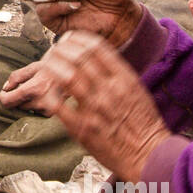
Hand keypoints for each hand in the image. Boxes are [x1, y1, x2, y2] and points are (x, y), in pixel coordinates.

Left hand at [0, 30, 169, 180]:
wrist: (148, 155)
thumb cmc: (143, 124)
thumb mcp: (136, 90)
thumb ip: (117, 74)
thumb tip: (97, 57)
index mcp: (124, 79)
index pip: (97, 48)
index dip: (78, 39)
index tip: (69, 37)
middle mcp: (109, 90)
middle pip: (78, 58)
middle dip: (61, 49)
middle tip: (53, 50)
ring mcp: (94, 108)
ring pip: (66, 77)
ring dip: (51, 66)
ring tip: (45, 64)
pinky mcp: (82, 128)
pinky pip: (58, 106)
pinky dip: (48, 95)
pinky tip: (44, 92)